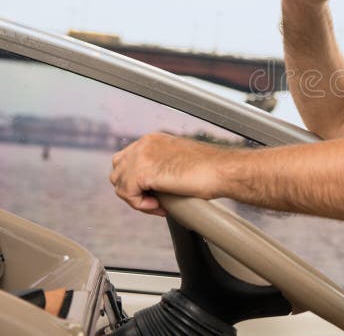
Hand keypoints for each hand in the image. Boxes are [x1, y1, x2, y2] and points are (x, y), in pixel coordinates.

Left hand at [109, 133, 224, 215]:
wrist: (223, 170)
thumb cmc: (210, 170)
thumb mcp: (179, 162)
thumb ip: (161, 166)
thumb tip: (148, 185)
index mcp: (153, 140)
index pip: (127, 160)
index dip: (137, 182)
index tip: (156, 195)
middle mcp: (145, 143)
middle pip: (118, 171)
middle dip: (132, 190)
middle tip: (154, 202)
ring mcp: (142, 154)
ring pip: (119, 183)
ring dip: (136, 199)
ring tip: (158, 205)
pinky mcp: (144, 170)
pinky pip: (128, 193)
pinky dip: (141, 205)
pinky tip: (160, 206)